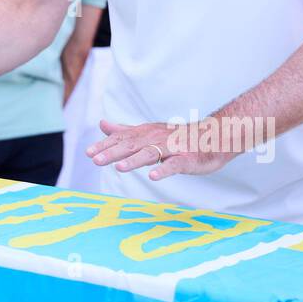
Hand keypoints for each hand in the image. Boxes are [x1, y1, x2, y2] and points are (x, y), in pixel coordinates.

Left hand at [88, 119, 235, 181]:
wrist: (214, 137)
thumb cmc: (178, 139)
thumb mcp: (148, 133)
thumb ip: (125, 131)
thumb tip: (102, 125)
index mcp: (145, 134)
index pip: (121, 139)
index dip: (105, 146)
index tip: (88, 153)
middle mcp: (156, 139)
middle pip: (131, 146)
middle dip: (112, 153)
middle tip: (94, 160)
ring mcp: (171, 149)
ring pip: (150, 154)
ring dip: (134, 161)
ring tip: (119, 168)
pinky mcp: (186, 159)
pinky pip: (174, 165)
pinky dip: (164, 169)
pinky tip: (153, 176)